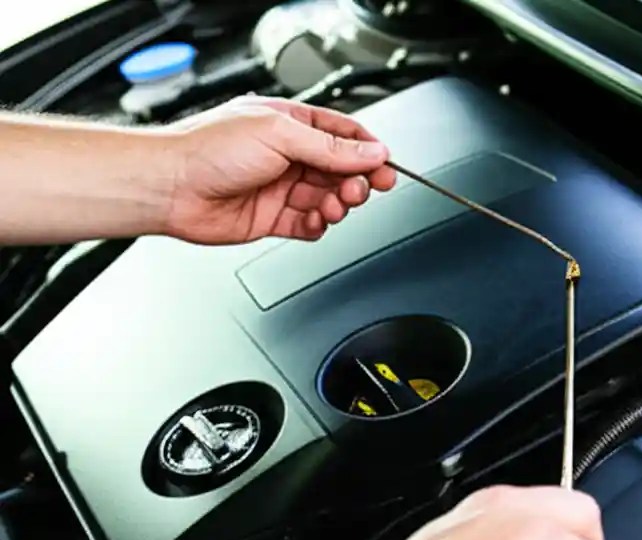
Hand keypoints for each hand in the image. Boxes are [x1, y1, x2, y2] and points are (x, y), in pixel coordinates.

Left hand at [164, 96, 397, 244]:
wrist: (169, 187)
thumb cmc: (207, 149)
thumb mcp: (280, 134)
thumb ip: (331, 147)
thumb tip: (371, 151)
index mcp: (289, 124)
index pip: (343, 134)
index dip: (368, 150)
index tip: (386, 166)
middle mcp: (287, 155)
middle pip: (341, 170)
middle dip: (357, 180)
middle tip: (363, 189)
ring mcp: (280, 187)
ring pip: (328, 198)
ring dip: (338, 204)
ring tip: (334, 206)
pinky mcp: (272, 219)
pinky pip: (308, 225)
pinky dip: (317, 226)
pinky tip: (314, 222)